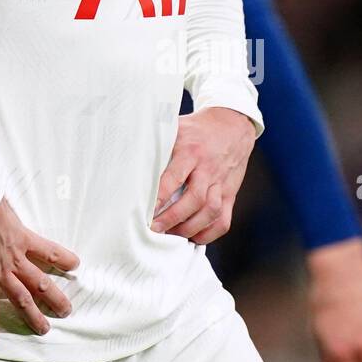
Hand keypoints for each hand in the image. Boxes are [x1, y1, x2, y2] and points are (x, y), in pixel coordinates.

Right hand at [0, 198, 79, 348]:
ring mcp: (1, 274)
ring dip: (33, 316)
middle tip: (67, 311)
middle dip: (55, 297)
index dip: (62, 258)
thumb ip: (4, 206)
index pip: (48, 250)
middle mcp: (16, 259)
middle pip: (41, 282)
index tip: (76, 264)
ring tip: (45, 330)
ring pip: (22, 299)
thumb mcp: (2, 201)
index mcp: (22, 238)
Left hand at [152, 106, 255, 244]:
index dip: (161, 196)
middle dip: (173, 218)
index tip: (146, 210)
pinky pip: (223, 220)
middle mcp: (208, 168)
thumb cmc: (196, 128)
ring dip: (189, 228)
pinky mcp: (230, 193)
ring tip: (170, 235)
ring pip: (210, 212)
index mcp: (190, 150)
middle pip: (194, 199)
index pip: (174, 177)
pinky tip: (192, 238)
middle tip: (154, 229)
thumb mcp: (176, 126)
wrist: (233, 124)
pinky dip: (208, 234)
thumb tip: (129, 152)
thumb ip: (157, 141)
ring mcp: (221, 183)